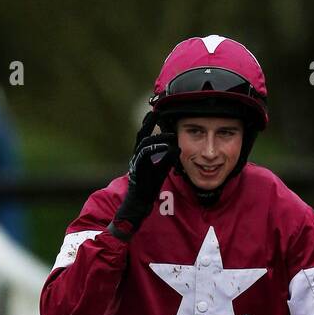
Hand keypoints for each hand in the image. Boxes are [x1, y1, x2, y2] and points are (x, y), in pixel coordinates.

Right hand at [108, 112, 178, 238]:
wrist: (139, 201)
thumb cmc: (149, 187)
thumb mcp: (161, 169)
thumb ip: (168, 158)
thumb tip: (177, 147)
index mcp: (142, 154)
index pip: (146, 135)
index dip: (150, 123)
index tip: (158, 113)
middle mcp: (137, 155)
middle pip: (142, 134)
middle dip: (149, 123)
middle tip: (157, 112)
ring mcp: (136, 161)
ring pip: (143, 143)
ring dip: (157, 137)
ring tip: (169, 134)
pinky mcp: (137, 168)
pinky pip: (144, 155)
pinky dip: (154, 150)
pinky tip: (163, 147)